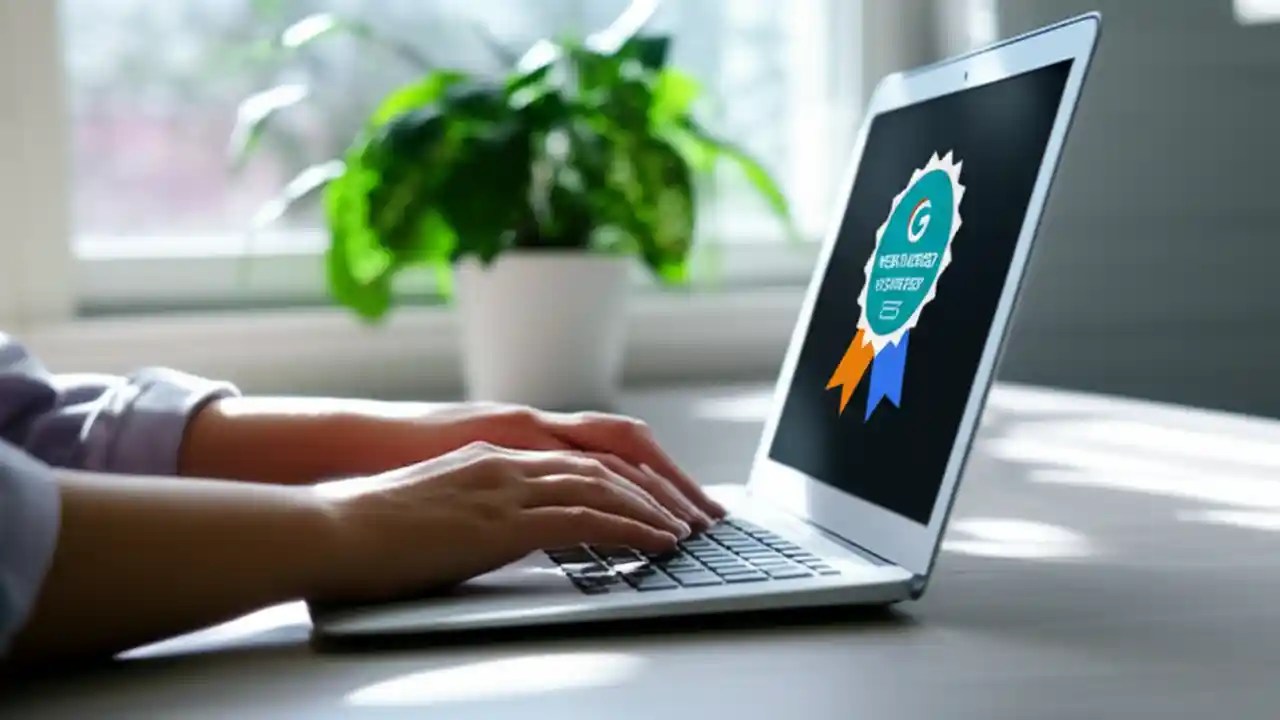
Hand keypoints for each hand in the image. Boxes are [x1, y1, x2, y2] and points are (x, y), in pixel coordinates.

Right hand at [312, 441, 687, 602]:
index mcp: (493, 455)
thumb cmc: (370, 527)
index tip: (655, 495)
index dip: (624, 475)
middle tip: (690, 510)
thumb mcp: (436, 504)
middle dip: (653, 487)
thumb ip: (474, 506)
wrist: (333, 528)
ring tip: (686, 530)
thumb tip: (495, 529)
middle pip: (603, 463)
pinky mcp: (505, 520)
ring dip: (652, 508)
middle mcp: (508, 460)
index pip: (577, 456)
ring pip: (605, 485)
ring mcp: (508, 486)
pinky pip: (586, 519)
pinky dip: (630, 529)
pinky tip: (656, 543)